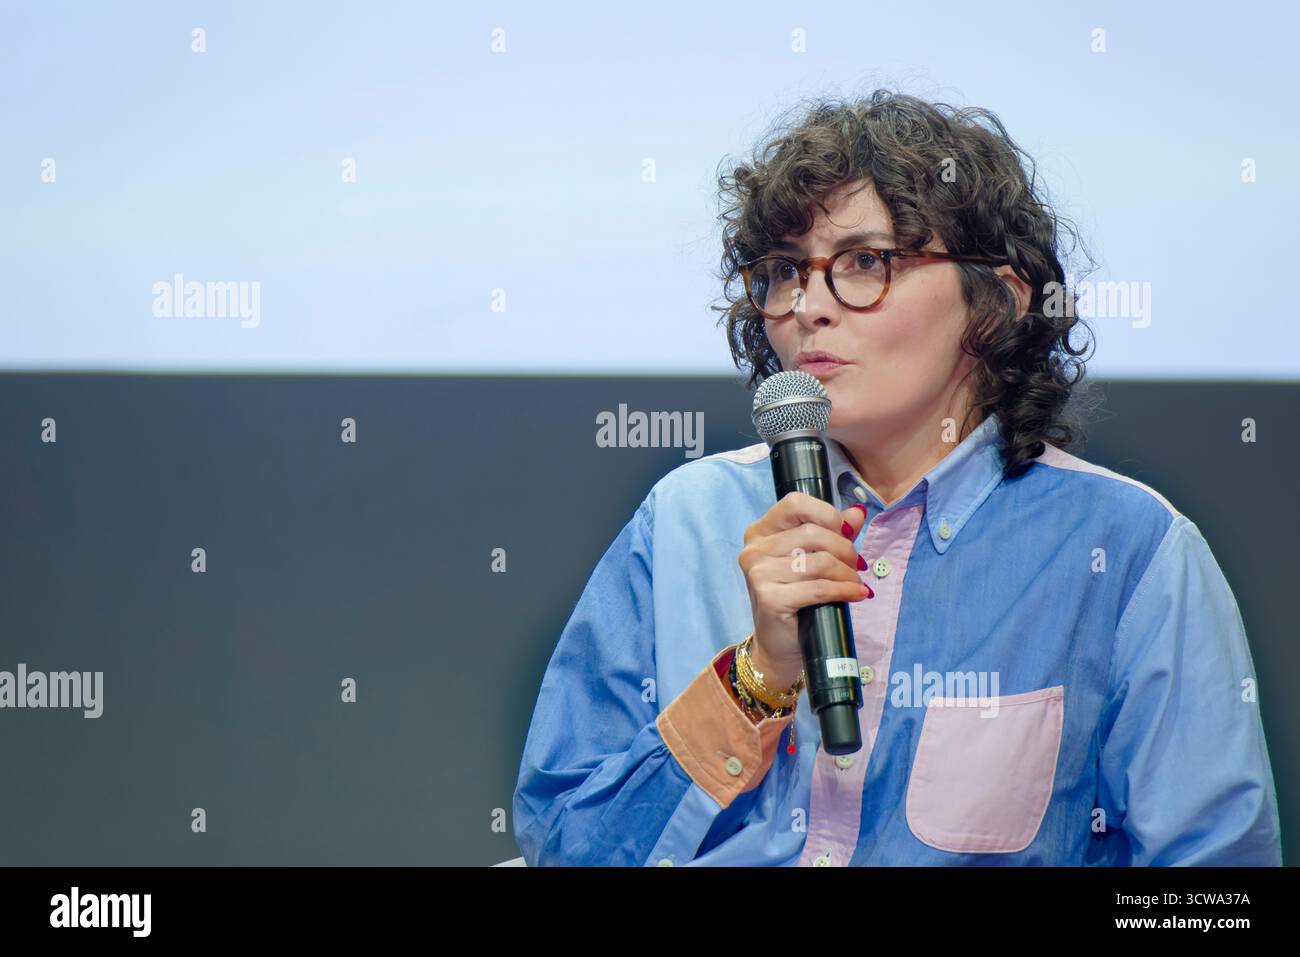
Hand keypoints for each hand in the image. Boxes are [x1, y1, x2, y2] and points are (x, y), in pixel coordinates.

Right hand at [737, 491, 870, 690]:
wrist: (778, 646)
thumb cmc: (795, 600)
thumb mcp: (811, 560)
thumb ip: (832, 533)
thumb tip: (857, 512)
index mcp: (759, 532)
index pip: (795, 503)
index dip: (827, 514)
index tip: (846, 533)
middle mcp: (754, 550)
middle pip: (813, 533)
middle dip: (845, 549)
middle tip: (856, 566)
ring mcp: (758, 574)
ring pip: (820, 562)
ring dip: (847, 574)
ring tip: (855, 583)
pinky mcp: (770, 598)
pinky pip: (819, 588)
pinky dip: (844, 591)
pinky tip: (856, 594)